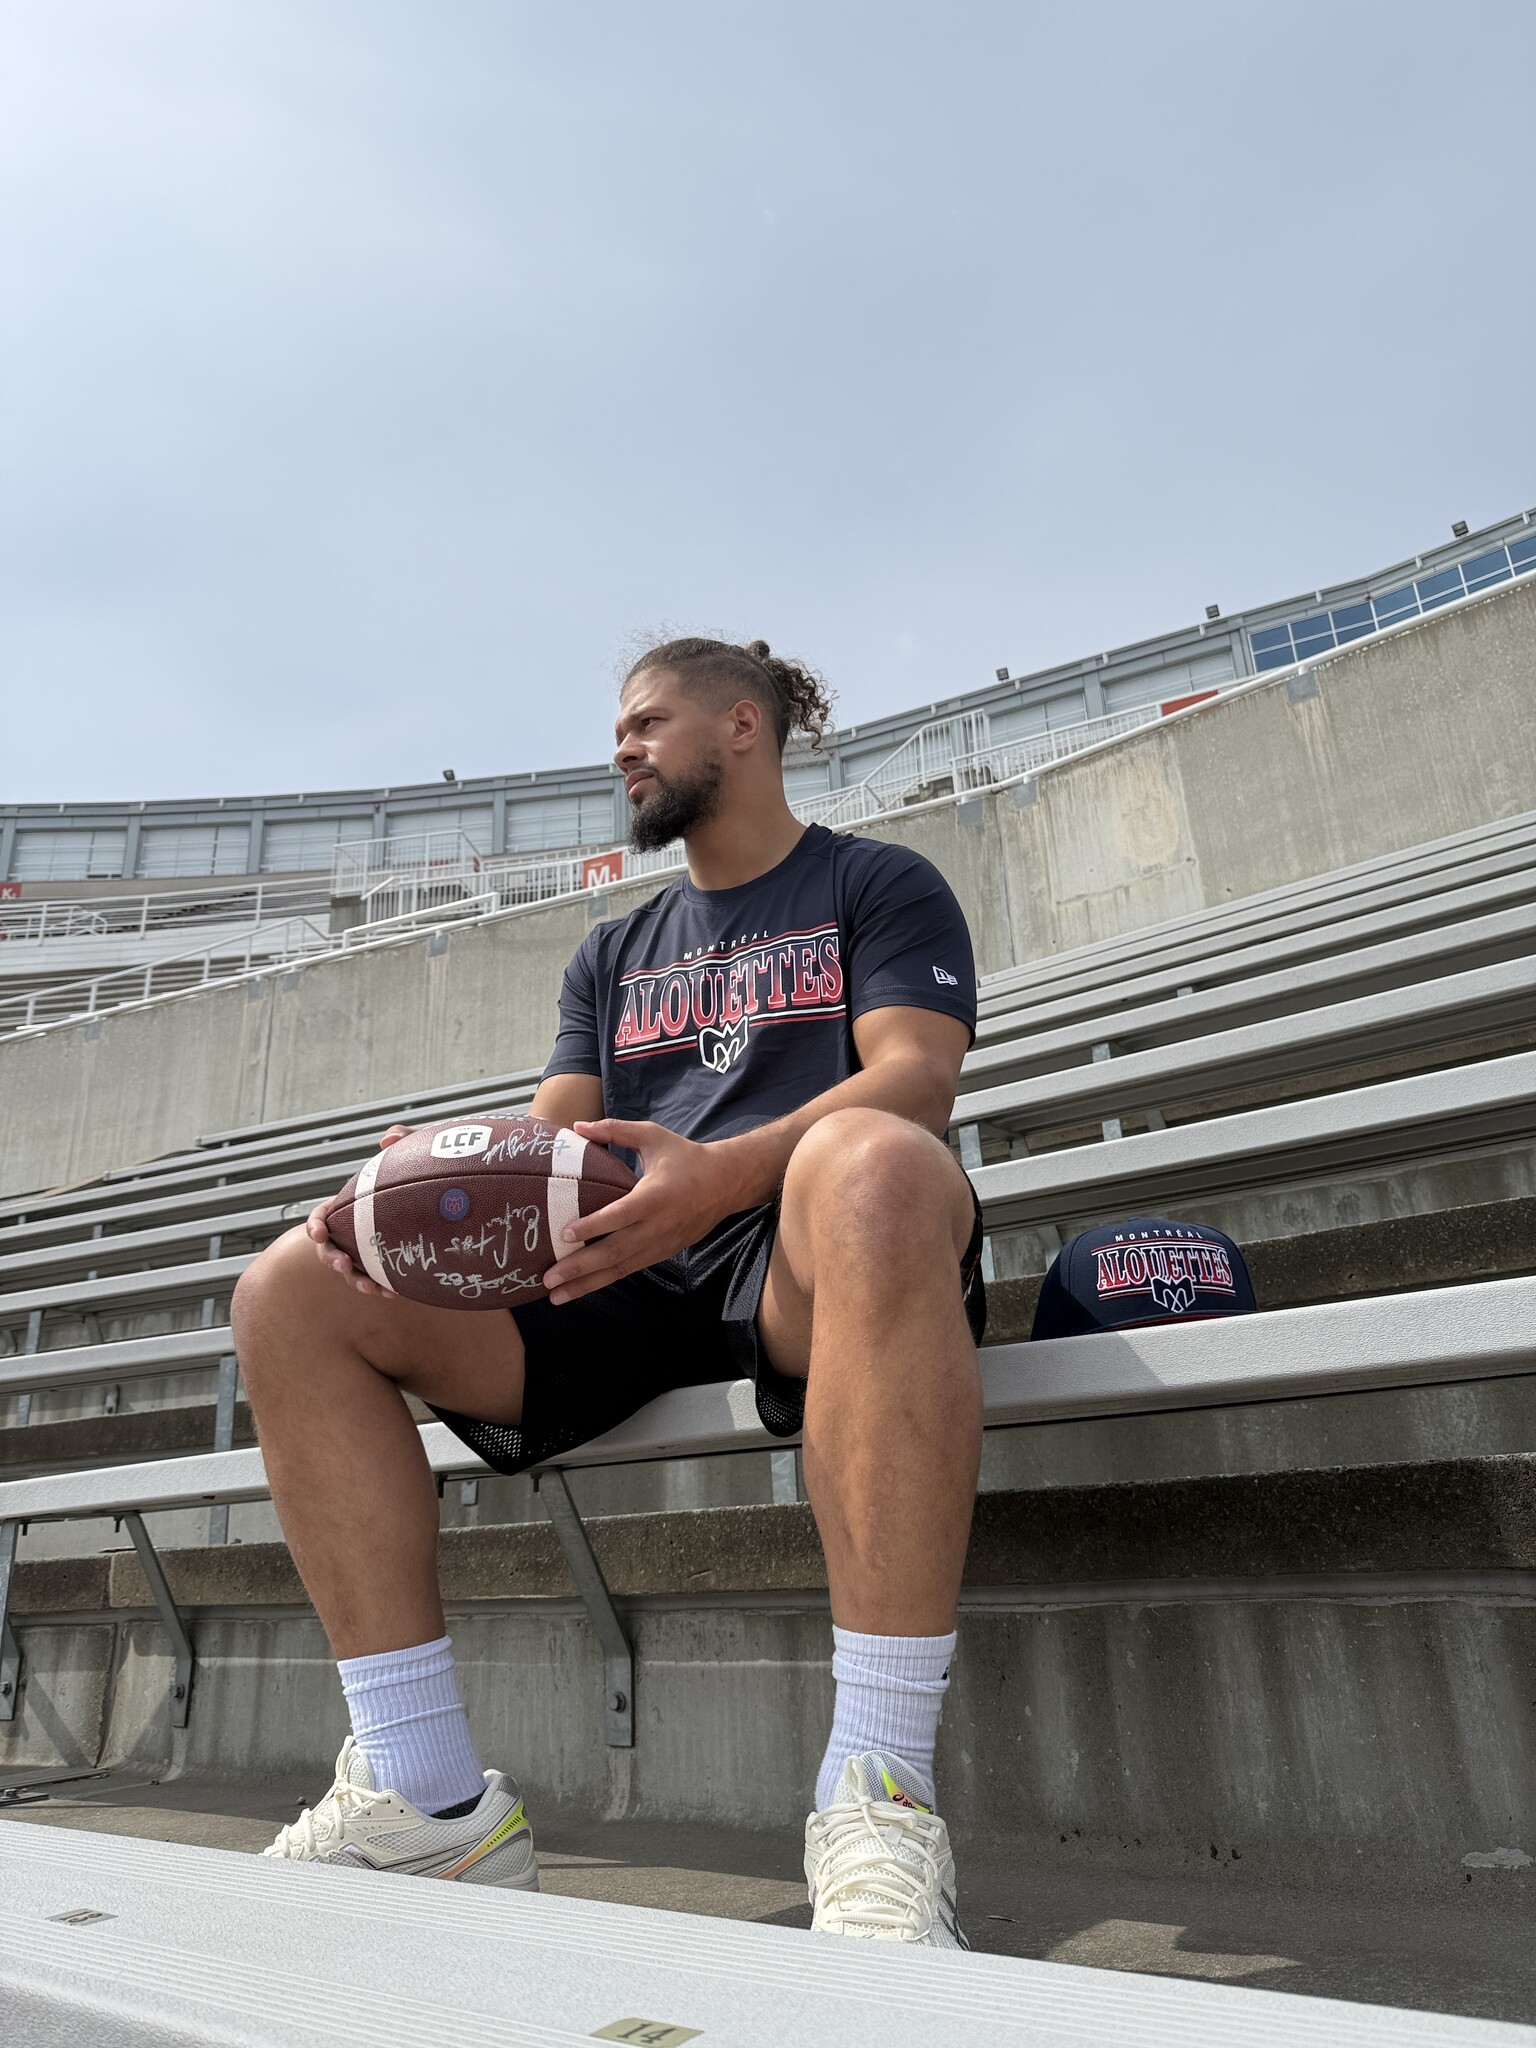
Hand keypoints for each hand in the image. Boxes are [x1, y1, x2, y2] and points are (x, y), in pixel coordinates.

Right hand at [306, 1124, 413, 1295]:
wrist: (450, 1196)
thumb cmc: (423, 1171)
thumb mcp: (414, 1151)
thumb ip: (403, 1139)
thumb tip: (388, 1138)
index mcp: (350, 1207)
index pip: (322, 1215)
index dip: (315, 1225)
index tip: (319, 1234)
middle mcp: (354, 1231)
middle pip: (330, 1249)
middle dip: (331, 1259)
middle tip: (344, 1264)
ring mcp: (368, 1250)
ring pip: (352, 1271)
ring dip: (356, 1280)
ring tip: (369, 1286)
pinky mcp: (386, 1265)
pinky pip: (379, 1280)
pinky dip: (383, 1288)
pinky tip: (396, 1294)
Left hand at [542, 1120, 745, 1304]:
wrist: (726, 1184)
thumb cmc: (685, 1157)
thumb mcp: (652, 1135)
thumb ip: (615, 1130)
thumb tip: (577, 1127)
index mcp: (655, 1195)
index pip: (621, 1215)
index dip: (593, 1226)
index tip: (564, 1235)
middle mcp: (657, 1225)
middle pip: (615, 1251)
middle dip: (580, 1267)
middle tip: (548, 1278)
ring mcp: (660, 1244)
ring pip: (620, 1268)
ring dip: (586, 1284)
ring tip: (556, 1296)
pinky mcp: (661, 1253)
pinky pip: (629, 1269)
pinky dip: (603, 1280)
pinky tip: (580, 1288)